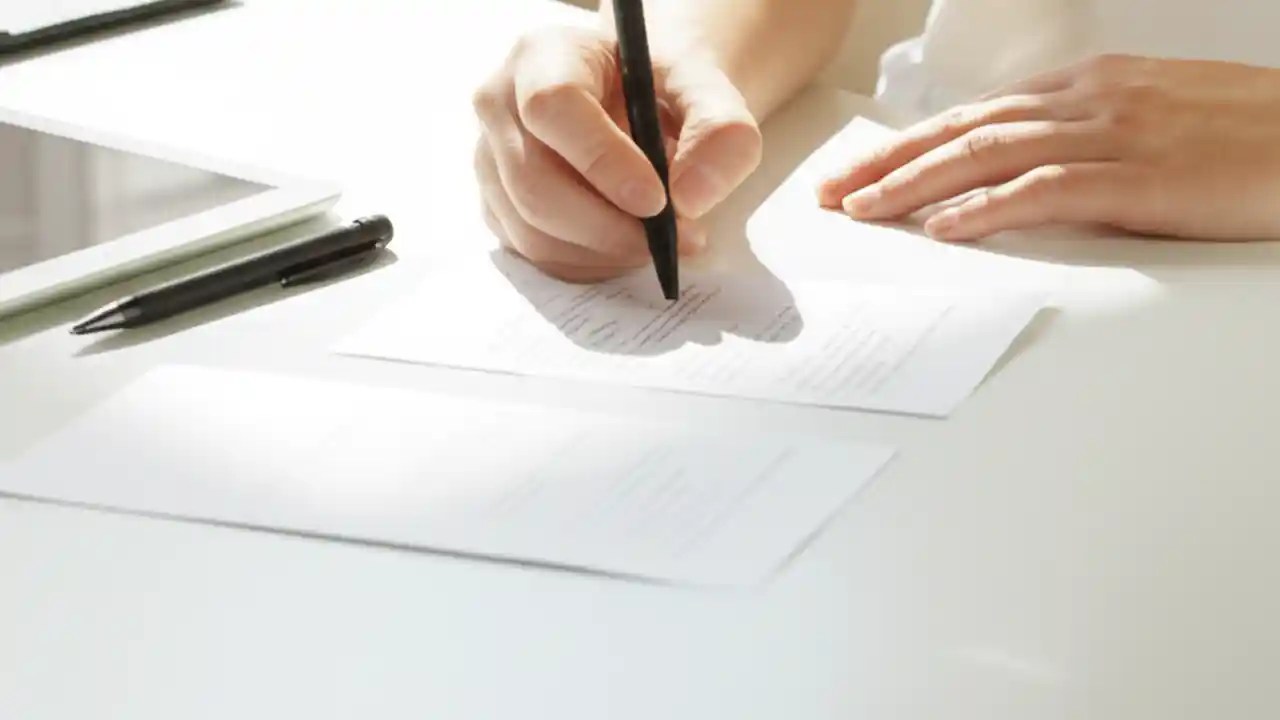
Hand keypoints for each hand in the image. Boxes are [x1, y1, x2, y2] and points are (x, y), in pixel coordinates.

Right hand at [472, 26, 761, 282]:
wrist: (635, 98)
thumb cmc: (660, 88)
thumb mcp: (704, 88)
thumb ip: (718, 129)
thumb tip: (691, 198)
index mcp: (543, 56)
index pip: (553, 108)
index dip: (602, 161)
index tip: (657, 200)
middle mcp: (499, 105)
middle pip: (535, 184)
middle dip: (609, 228)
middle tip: (674, 240)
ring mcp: (489, 159)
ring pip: (532, 230)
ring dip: (604, 252)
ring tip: (659, 242)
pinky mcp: (496, 205)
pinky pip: (535, 253)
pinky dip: (589, 264)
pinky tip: (627, 247)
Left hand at [818, 54, 1279, 241]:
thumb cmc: (1248, 138)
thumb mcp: (1154, 121)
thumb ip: (1089, 135)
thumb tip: (1027, 170)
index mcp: (1091, 85)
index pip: (978, 114)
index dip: (911, 144)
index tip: (863, 172)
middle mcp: (1091, 100)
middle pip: (965, 128)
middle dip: (890, 162)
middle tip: (833, 194)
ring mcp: (1114, 134)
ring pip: (987, 154)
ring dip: (915, 185)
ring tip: (862, 211)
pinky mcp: (1140, 177)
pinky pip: (1045, 189)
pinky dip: (985, 208)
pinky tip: (942, 228)